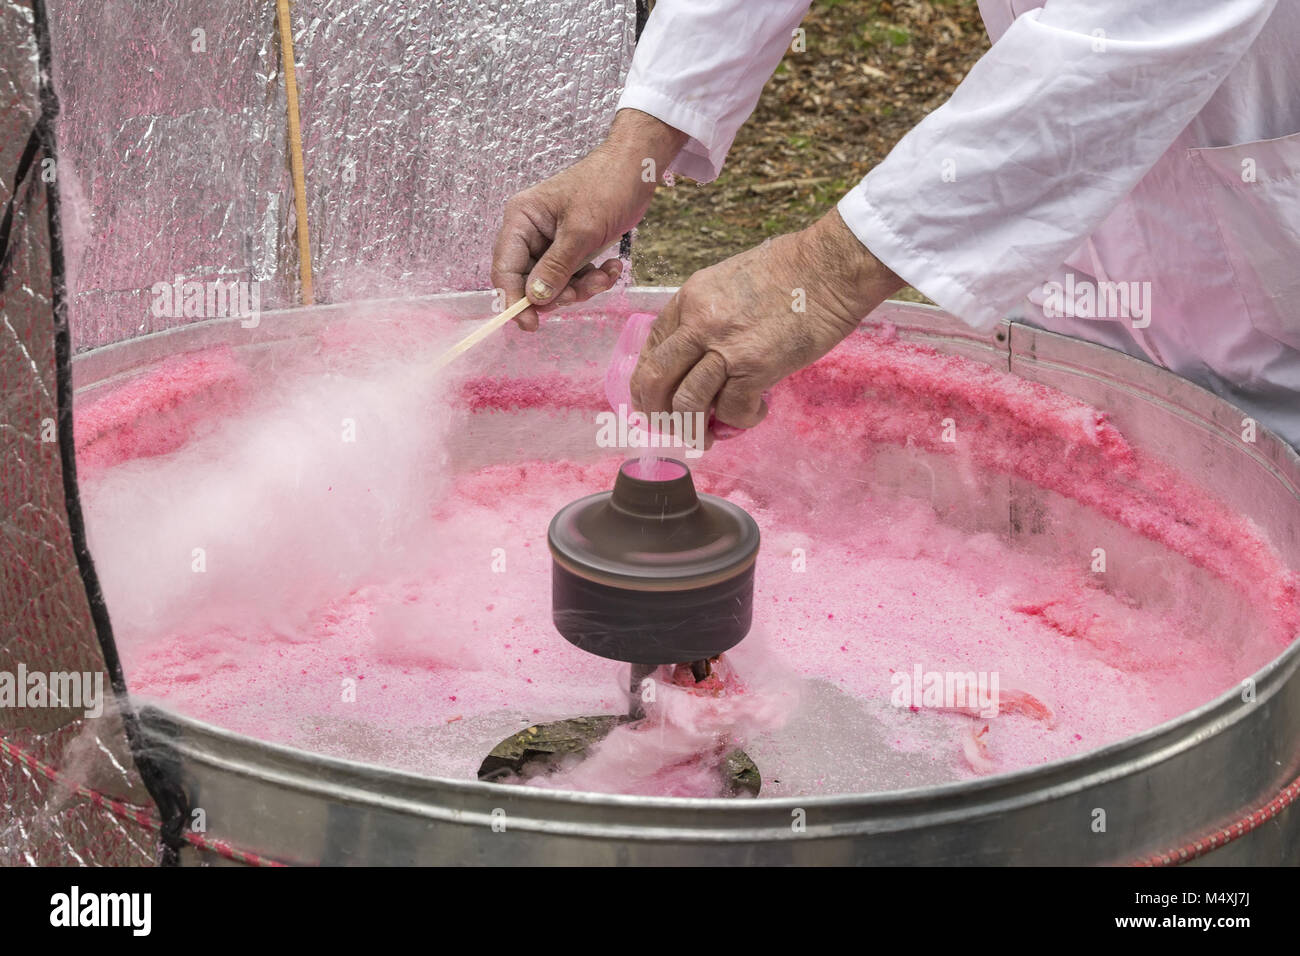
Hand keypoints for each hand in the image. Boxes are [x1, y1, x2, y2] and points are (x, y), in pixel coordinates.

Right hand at [491, 109, 687, 329]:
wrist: (638, 169)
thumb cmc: (606, 187)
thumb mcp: (581, 231)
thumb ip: (556, 268)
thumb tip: (534, 299)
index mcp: (521, 220)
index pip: (505, 268)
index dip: (514, 299)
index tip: (531, 324)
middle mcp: (530, 232)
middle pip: (530, 282)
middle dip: (559, 293)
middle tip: (583, 292)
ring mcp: (552, 242)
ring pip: (556, 284)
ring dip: (582, 288)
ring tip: (605, 276)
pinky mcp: (572, 249)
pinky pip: (575, 277)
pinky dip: (593, 279)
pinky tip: (613, 268)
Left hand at [630, 209, 902, 432]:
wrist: (829, 267)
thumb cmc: (788, 272)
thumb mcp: (728, 283)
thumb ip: (707, 318)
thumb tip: (701, 359)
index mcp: (689, 300)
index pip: (651, 351)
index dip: (648, 385)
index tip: (658, 403)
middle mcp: (698, 323)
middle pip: (655, 380)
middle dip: (658, 414)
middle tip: (674, 428)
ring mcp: (725, 346)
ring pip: (686, 403)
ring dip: (693, 429)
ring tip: (708, 435)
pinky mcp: (756, 367)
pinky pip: (732, 410)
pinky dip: (740, 420)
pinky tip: (755, 411)